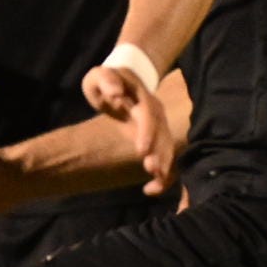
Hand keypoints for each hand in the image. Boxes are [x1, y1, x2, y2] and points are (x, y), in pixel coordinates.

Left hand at [82, 60, 181, 194]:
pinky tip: (151, 190)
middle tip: (152, 169)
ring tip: (156, 181)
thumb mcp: (99, 76)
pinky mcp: (158, 138)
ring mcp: (159, 125)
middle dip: (159, 152)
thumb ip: (105, 80)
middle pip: (162, 134)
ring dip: (164, 165)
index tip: (141, 151)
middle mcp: (155, 112)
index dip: (148, 132)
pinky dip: (164, 175)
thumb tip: (116, 93)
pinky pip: (166, 157)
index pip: (149, 114)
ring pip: (167, 146)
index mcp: (142, 97)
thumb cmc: (107, 82)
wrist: (124, 83)